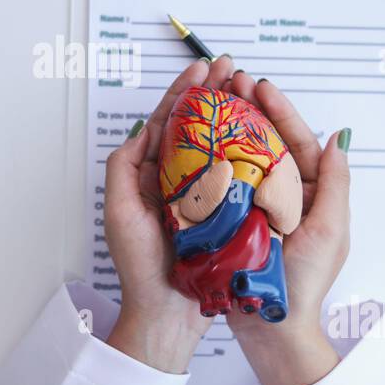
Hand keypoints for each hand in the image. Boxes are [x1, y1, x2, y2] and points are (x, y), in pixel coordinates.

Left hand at [103, 55, 238, 371]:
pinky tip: (264, 135)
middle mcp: (176, 182)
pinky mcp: (224, 215)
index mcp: (149, 177)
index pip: (168, 122)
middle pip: (197, 127)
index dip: (185, 92)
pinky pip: (239, 177)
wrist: (167, 315)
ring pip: (220, 146)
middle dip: (214, 94)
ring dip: (234, 116)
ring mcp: (202, 197)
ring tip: (249, 90)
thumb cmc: (140, 268)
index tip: (203, 68)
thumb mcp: (120, 212)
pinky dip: (250, 153)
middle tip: (232, 68)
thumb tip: (145, 127)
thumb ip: (125, 167)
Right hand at [220, 71, 351, 384]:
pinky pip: (221, 183)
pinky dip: (210, 159)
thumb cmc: (306, 284)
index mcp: (310, 193)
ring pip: (241, 157)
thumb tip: (338, 139)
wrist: (273, 328)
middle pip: (265, 141)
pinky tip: (194, 141)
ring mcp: (255, 206)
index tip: (259, 85)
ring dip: (227, 127)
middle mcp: (282, 195)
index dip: (277, 110)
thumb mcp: (330, 229)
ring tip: (211, 101)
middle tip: (229, 82)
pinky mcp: (231, 220)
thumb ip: (335, 183)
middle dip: (248, 109)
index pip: (294, 140)